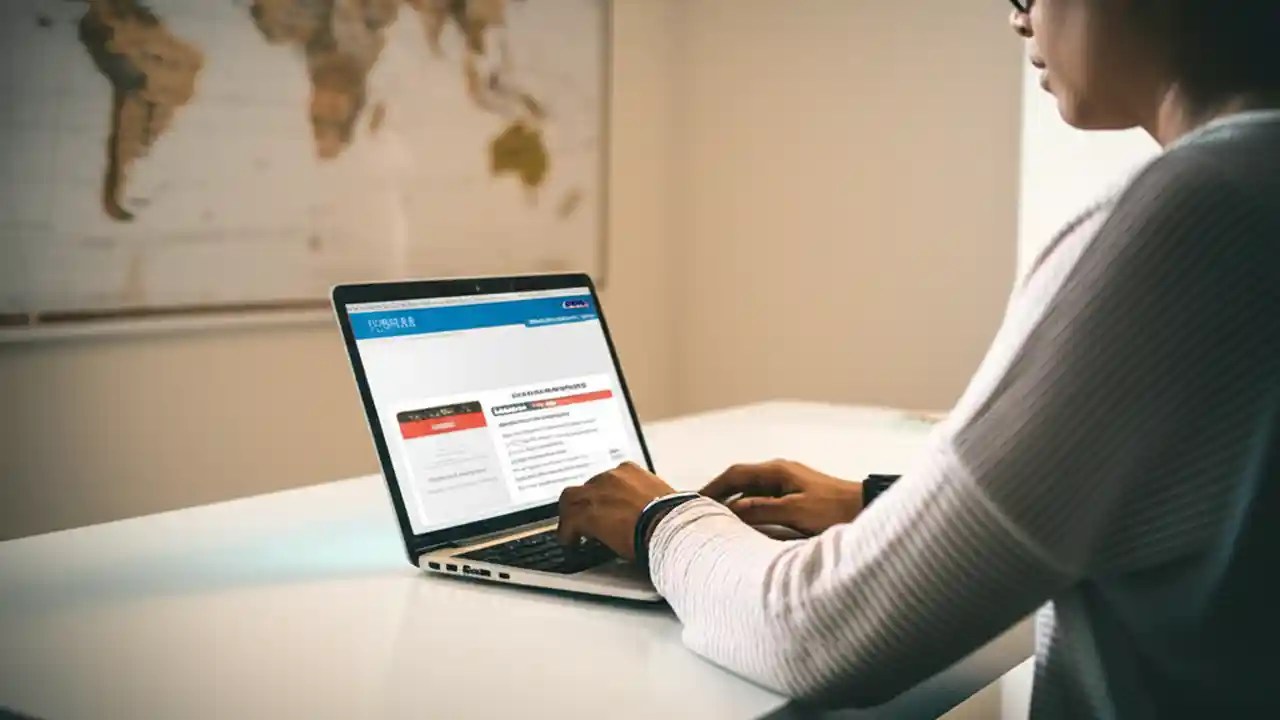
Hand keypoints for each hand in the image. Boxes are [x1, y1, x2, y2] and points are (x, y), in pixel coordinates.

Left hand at [557, 462, 676, 560]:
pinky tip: (570, 543)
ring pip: (571, 499)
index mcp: (630, 471)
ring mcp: (597, 493)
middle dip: (586, 502)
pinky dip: (568, 533)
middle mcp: (610, 477)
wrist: (669, 527)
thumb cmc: (672, 518)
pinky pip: (569, 522)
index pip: (608, 479)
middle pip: (587, 487)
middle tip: (586, 518)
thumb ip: (650, 501)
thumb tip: (655, 512)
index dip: (604, 494)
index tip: (607, 506)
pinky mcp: (588, 513)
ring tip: (573, 531)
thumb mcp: (662, 500)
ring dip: (571, 514)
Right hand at [701, 460, 862, 535]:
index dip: (713, 487)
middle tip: (700, 510)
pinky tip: (744, 524)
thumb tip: (732, 509)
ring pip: (751, 491)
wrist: (865, 508)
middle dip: (719, 494)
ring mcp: (787, 483)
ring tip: (717, 519)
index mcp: (777, 471)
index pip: (735, 474)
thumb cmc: (833, 508)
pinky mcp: (794, 496)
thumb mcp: (795, 511)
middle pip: (740, 480)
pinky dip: (749, 509)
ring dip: (734, 503)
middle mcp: (779, 473)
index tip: (695, 499)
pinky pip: (763, 500)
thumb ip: (762, 510)